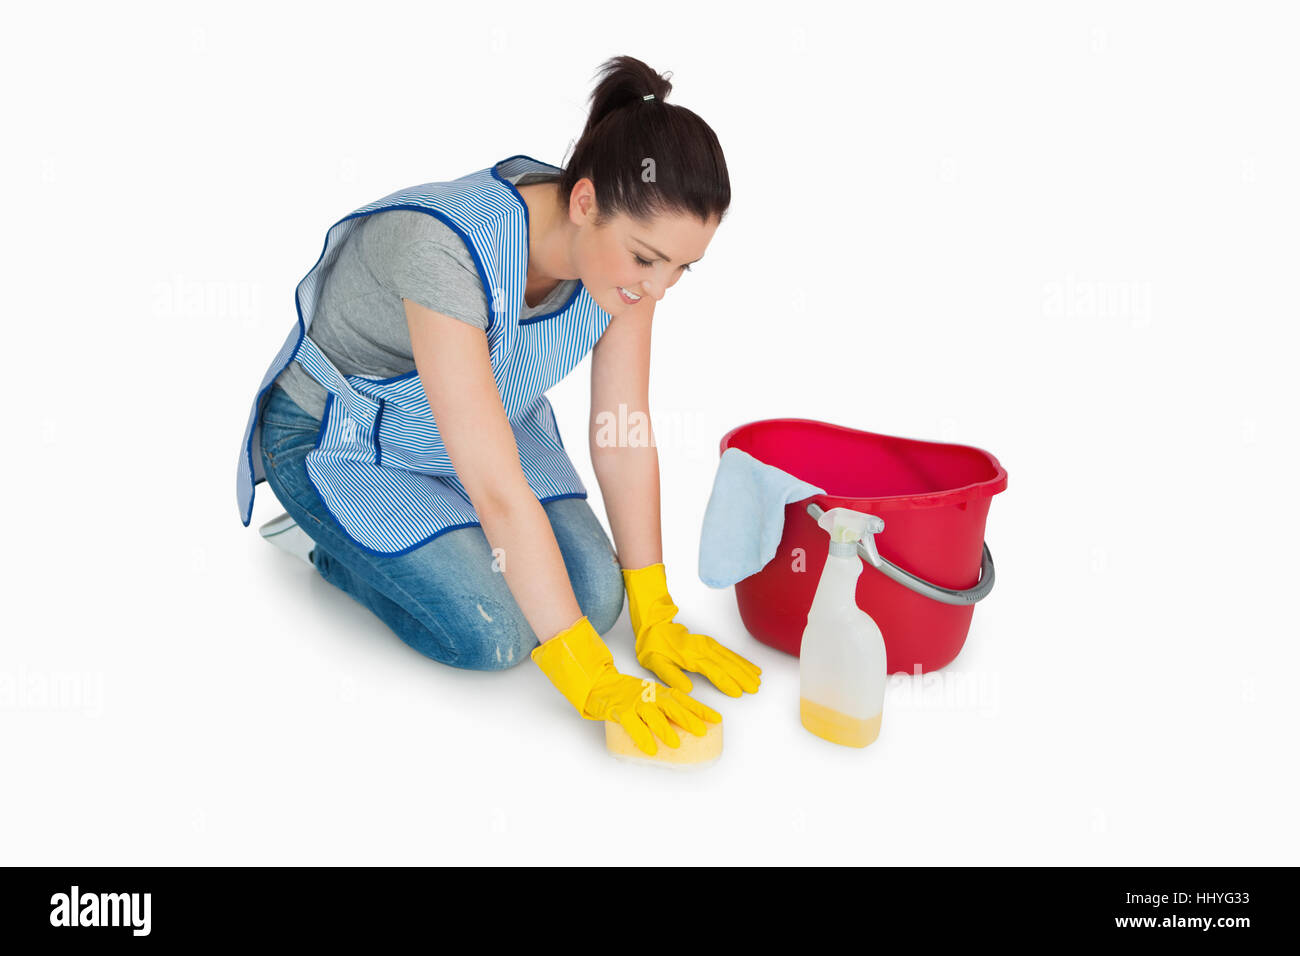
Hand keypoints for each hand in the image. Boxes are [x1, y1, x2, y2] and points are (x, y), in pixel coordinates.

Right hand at [532, 615, 720, 755]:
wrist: (599, 686)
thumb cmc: (627, 695)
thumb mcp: (650, 697)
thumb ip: (664, 708)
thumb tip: (686, 728)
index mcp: (659, 693)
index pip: (684, 700)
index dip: (701, 709)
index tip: (717, 719)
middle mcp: (649, 696)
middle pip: (672, 705)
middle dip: (688, 718)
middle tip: (701, 731)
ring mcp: (634, 702)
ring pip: (652, 715)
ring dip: (665, 729)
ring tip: (676, 743)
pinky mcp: (619, 711)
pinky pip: (632, 724)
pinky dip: (641, 736)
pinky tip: (649, 749)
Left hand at [622, 563, 761, 696]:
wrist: (654, 627)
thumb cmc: (654, 648)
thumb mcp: (655, 664)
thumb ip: (671, 676)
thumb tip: (687, 688)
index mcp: (690, 655)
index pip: (713, 671)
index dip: (726, 682)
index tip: (738, 692)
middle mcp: (702, 648)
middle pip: (727, 664)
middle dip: (742, 676)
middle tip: (755, 688)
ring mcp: (708, 644)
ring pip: (731, 657)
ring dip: (745, 668)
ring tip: (758, 679)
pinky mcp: (710, 643)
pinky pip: (729, 652)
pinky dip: (741, 660)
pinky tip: (751, 667)